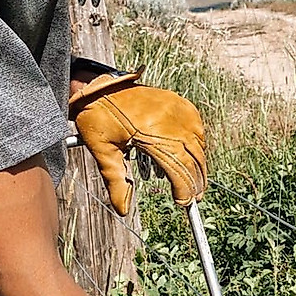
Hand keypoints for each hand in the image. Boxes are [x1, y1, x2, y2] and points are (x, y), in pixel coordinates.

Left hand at [69, 74, 206, 215]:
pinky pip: (197, 127)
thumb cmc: (97, 117)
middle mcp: (169, 121)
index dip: (184, 188)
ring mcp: (177, 109)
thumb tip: (123, 210)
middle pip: (193, 158)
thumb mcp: (102, 151)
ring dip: (198, 164)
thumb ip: (116, 181)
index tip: (183, 203)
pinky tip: (191, 154)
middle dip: (196, 181)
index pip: (178, 168)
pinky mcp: (178, 102)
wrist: (98, 84)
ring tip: (194, 181)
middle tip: (194, 198)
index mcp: (151, 135)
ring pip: (198, 144)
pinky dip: (197, 144)